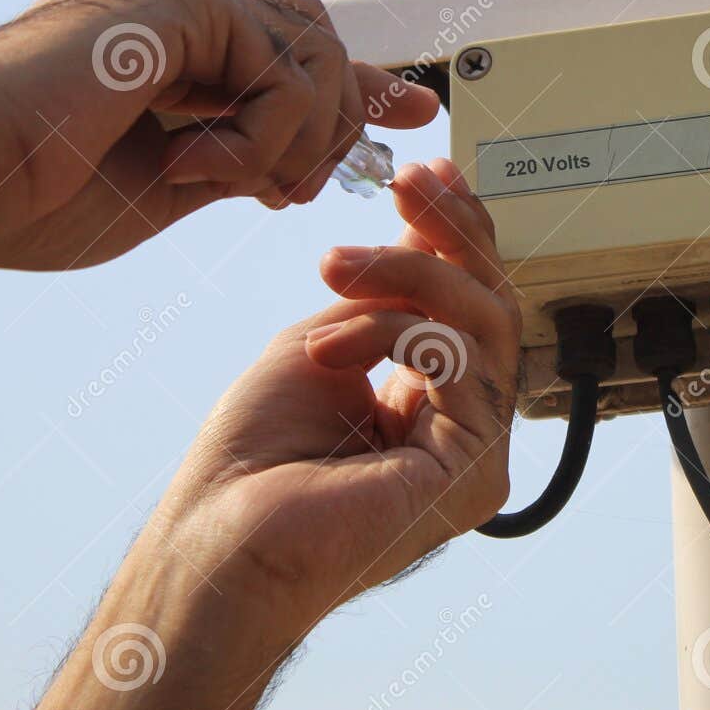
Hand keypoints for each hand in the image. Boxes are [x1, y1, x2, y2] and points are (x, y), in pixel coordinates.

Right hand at [0, 0, 437, 300]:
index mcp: (164, 38)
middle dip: (336, 119)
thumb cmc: (33, 195)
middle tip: (294, 188)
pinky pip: (277, 64)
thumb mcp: (168, 180)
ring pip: (310, 50)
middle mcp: (173, 0)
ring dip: (295, 138)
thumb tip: (298, 164)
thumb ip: (239, 154)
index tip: (415, 107)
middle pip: (316, 39)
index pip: (288, 44)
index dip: (357, 80)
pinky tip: (199, 165)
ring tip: (237, 187)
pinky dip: (261, 133)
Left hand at [35, 160, 520, 709]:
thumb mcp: (327, 337)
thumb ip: (388, 292)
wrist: (215, 537)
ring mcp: (478, 455)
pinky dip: (394, 334)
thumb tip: (430, 217)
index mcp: (437, 402)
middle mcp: (468, 428)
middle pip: (494, 305)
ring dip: (408, 275)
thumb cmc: (252, 457)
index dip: (459, 232)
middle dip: (450, 234)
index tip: (426, 171)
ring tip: (333, 268)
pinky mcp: (476, 475)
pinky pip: (462, 364)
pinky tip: (332, 348)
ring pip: (485, 323)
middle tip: (405, 183)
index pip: (473, 303)